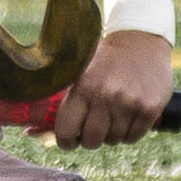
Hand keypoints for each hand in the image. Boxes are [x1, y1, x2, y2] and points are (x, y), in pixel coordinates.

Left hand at [43, 28, 171, 149]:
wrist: (141, 39)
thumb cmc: (104, 59)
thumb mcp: (80, 72)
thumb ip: (61, 101)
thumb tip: (30, 133)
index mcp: (83, 85)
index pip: (66, 130)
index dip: (65, 141)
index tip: (69, 141)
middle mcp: (105, 95)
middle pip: (91, 140)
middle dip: (90, 139)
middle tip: (93, 128)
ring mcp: (129, 103)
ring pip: (114, 140)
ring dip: (111, 134)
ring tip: (113, 116)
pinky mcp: (150, 108)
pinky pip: (134, 137)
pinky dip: (130, 133)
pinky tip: (128, 118)